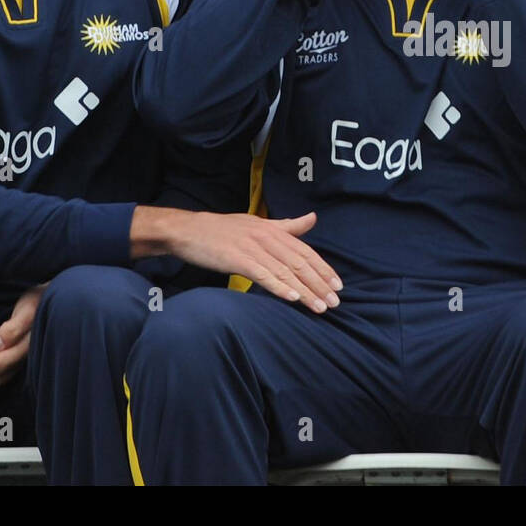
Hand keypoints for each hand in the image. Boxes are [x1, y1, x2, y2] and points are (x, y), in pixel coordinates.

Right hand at [169, 210, 341, 313]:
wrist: (188, 230)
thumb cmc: (223, 230)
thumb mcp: (257, 223)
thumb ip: (287, 226)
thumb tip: (312, 218)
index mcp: (273, 230)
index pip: (305, 251)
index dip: (323, 269)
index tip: (337, 285)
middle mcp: (266, 237)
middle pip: (299, 263)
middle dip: (319, 284)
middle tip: (335, 302)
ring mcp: (252, 248)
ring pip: (285, 272)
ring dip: (305, 291)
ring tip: (319, 307)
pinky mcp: (236, 259)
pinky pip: (262, 275)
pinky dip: (279, 287)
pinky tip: (292, 298)